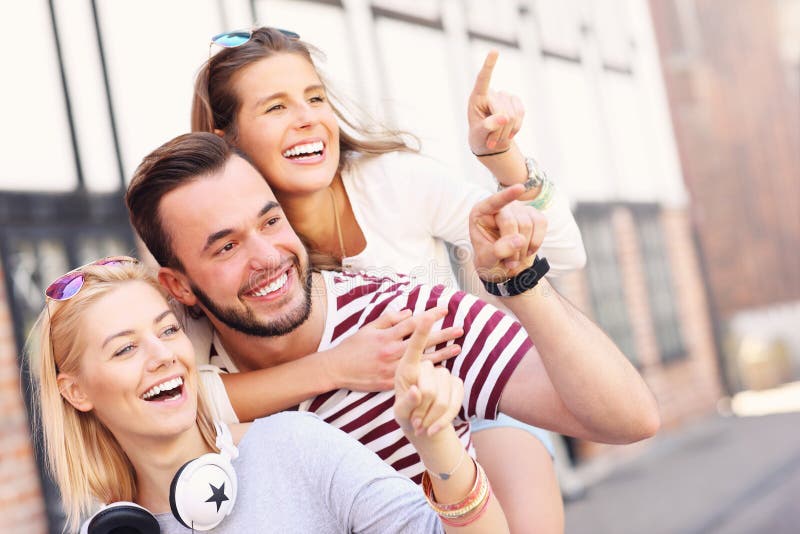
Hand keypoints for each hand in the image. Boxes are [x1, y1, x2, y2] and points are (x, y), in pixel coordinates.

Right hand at [325, 308, 462, 391]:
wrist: (336, 370)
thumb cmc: (351, 347)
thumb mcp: (367, 328)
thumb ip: (388, 319)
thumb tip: (408, 312)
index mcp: (386, 336)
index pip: (413, 323)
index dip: (429, 316)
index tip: (444, 309)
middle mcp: (391, 352)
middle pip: (422, 341)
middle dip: (443, 334)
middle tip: (460, 328)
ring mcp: (392, 369)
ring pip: (421, 360)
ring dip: (441, 354)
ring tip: (458, 348)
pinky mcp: (390, 383)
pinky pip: (413, 377)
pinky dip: (427, 373)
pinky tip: (441, 371)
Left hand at [394, 307, 464, 437]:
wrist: (422, 424)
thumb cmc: (405, 412)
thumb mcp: (399, 410)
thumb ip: (405, 402)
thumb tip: (417, 391)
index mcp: (407, 367)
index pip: (415, 346)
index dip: (423, 330)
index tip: (429, 315)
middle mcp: (426, 366)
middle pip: (428, 387)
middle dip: (421, 409)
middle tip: (413, 422)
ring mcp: (443, 374)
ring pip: (442, 398)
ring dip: (430, 417)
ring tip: (420, 425)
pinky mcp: (456, 383)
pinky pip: (454, 403)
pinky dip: (442, 422)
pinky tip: (432, 429)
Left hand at [468, 50, 524, 155]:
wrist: (490, 143)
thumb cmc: (480, 136)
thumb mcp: (479, 135)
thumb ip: (488, 126)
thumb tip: (504, 118)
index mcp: (477, 97)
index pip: (483, 79)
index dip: (489, 65)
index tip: (494, 51)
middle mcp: (492, 93)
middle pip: (502, 111)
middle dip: (498, 129)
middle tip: (491, 141)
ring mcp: (505, 97)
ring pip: (512, 115)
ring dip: (506, 131)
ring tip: (497, 137)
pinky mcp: (516, 102)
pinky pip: (521, 114)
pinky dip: (516, 128)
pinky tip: (508, 133)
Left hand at [469, 184, 547, 280]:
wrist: (502, 266)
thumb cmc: (489, 259)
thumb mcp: (487, 259)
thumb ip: (498, 250)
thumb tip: (519, 240)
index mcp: (481, 212)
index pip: (494, 202)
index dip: (507, 196)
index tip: (521, 188)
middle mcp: (500, 207)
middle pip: (512, 222)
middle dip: (512, 246)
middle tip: (509, 263)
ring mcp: (519, 209)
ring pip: (528, 224)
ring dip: (523, 248)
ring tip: (515, 259)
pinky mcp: (535, 215)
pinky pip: (541, 224)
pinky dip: (536, 242)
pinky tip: (527, 250)